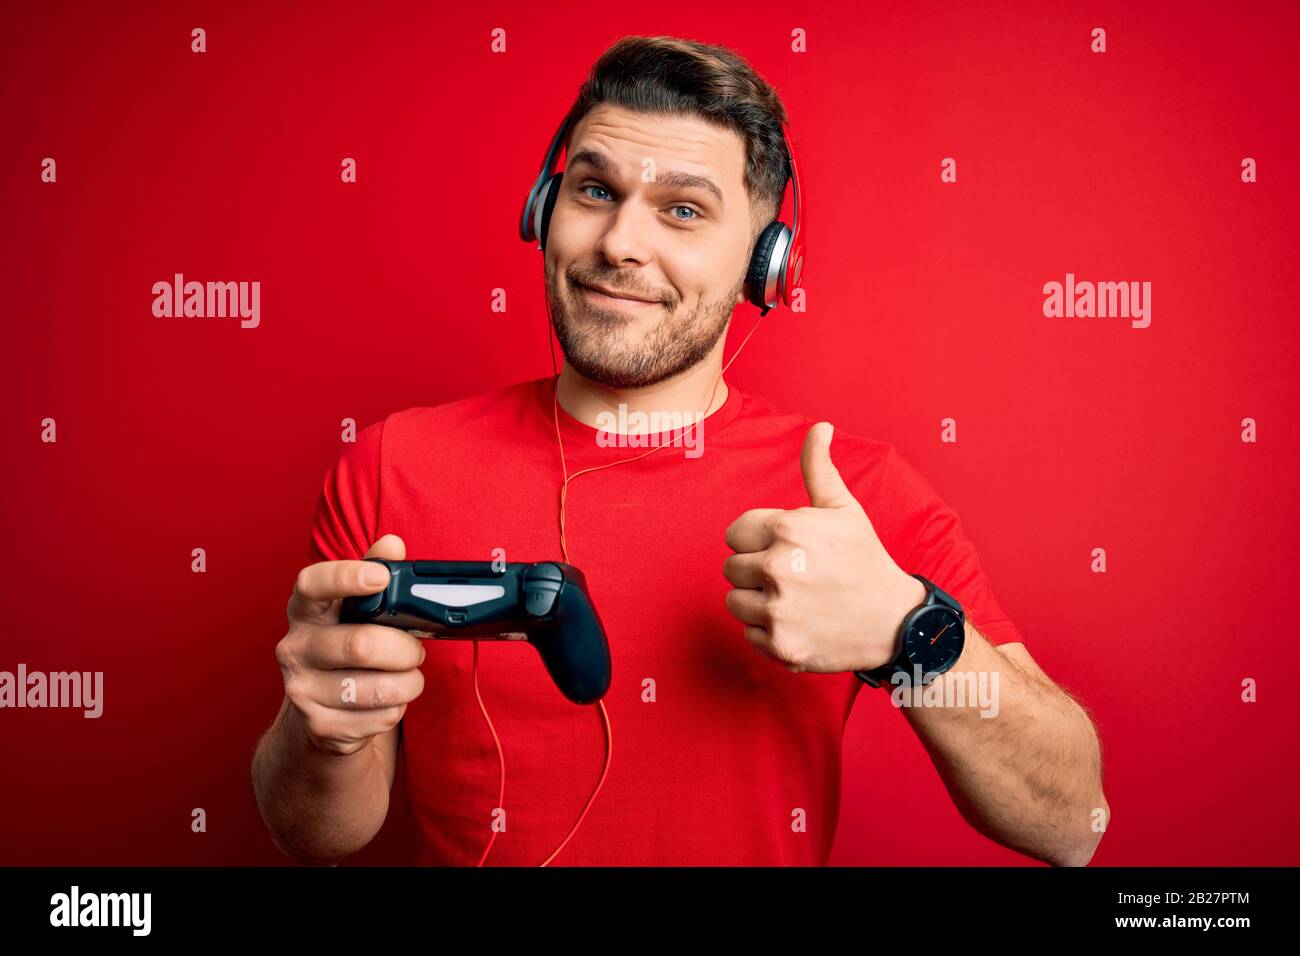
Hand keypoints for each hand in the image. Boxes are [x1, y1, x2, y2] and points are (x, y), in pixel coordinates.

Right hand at [276, 533, 425, 754]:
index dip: (347, 577)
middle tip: (416, 650)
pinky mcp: (320, 727)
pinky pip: (379, 717)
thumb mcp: (357, 608)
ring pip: (376, 687)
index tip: (380, 577)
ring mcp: (302, 690)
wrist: (320, 712)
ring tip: (407, 676)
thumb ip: (375, 573)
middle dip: (403, 649)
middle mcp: (295, 648)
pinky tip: (388, 700)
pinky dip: (397, 707)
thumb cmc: (347, 645)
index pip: (313, 585)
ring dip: (407, 682)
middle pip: (361, 645)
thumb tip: (392, 544)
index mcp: (305, 610)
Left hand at [722, 423, 925, 673]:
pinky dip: (769, 632)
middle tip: (794, 576)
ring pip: (734, 601)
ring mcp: (779, 610)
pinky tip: (800, 622)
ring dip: (757, 602)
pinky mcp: (780, 646)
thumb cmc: (864, 559)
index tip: (786, 549)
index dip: (758, 540)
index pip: (734, 533)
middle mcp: (778, 568)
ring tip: (794, 600)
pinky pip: (748, 634)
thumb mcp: (844, 509)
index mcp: (788, 528)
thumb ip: (819, 468)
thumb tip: (819, 426)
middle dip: (755, 570)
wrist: (894, 621)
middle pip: (730, 567)